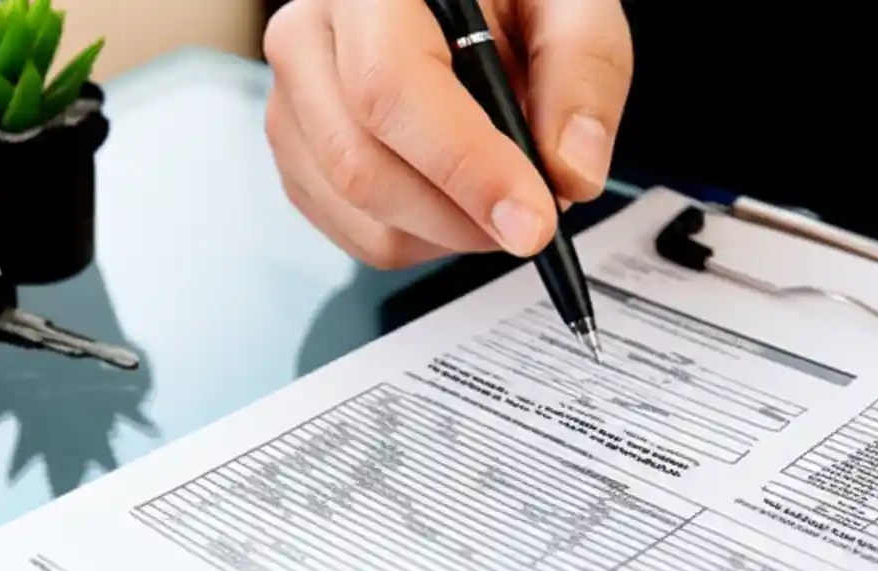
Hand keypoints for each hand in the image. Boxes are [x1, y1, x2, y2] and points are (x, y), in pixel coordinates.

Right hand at [262, 0, 632, 267]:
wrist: (458, 3)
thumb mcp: (568, 2)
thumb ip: (584, 69)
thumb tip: (571, 173)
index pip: (391, 87)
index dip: (465, 167)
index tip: (533, 221)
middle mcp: (308, 39)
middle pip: (362, 166)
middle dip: (463, 217)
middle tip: (536, 218)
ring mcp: (293, 104)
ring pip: (361, 214)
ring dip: (450, 233)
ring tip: (500, 192)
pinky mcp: (299, 158)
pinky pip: (358, 235)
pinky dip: (425, 239)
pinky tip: (459, 198)